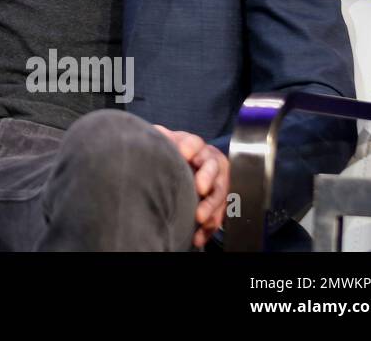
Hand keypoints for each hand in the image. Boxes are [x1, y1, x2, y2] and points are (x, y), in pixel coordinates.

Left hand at [153, 124, 230, 247]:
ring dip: (210, 207)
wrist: (198, 162)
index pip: (195, 143)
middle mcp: (211, 163)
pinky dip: (209, 228)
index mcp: (197, 147)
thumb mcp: (170, 141)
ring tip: (199, 218)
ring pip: (219, 194)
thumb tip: (149, 133)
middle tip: (199, 189)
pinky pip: (218, 215)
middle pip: (212, 169)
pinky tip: (198, 237)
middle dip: (207, 178)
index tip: (183, 155)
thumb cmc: (179, 151)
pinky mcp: (220, 202)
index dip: (190, 147)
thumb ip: (161, 136)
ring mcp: (219, 183)